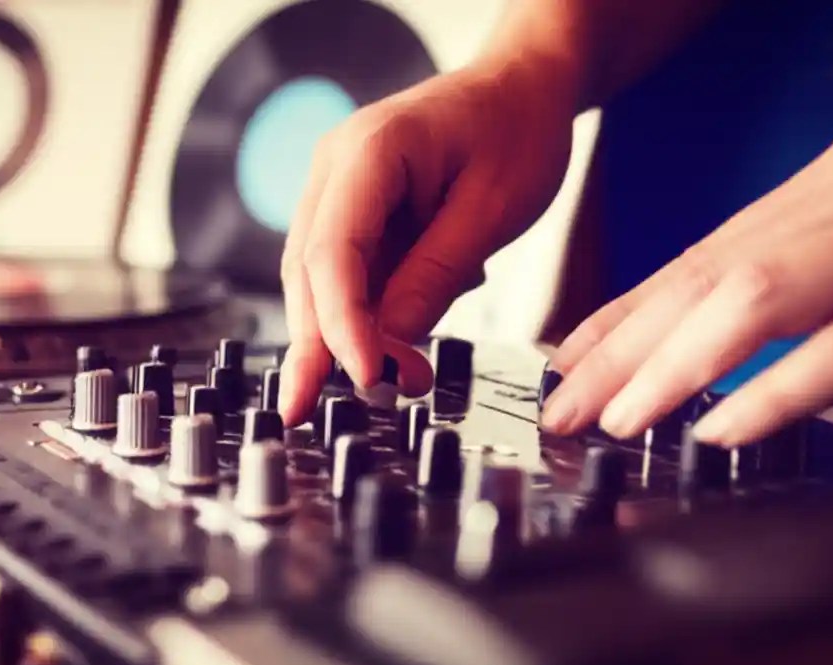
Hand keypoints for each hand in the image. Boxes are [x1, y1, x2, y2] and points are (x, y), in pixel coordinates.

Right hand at [278, 57, 579, 424]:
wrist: (523, 85)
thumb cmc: (517, 131)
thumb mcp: (492, 210)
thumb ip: (435, 276)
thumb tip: (388, 344)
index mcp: (368, 151)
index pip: (332, 252)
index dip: (341, 323)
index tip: (364, 375)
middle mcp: (336, 168)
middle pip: (309, 271)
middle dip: (318, 344)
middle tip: (315, 410)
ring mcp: (338, 190)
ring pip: (318, 280)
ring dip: (342, 337)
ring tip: (385, 386)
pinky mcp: (355, 214)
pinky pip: (347, 275)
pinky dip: (365, 316)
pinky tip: (396, 348)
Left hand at [542, 103, 832, 445]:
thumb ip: (820, 251)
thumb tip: (726, 320)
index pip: (700, 249)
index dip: (624, 311)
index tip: (568, 358)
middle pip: (707, 273)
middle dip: (623, 345)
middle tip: (565, 405)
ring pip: (759, 299)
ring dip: (674, 365)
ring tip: (617, 416)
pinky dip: (780, 386)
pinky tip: (726, 424)